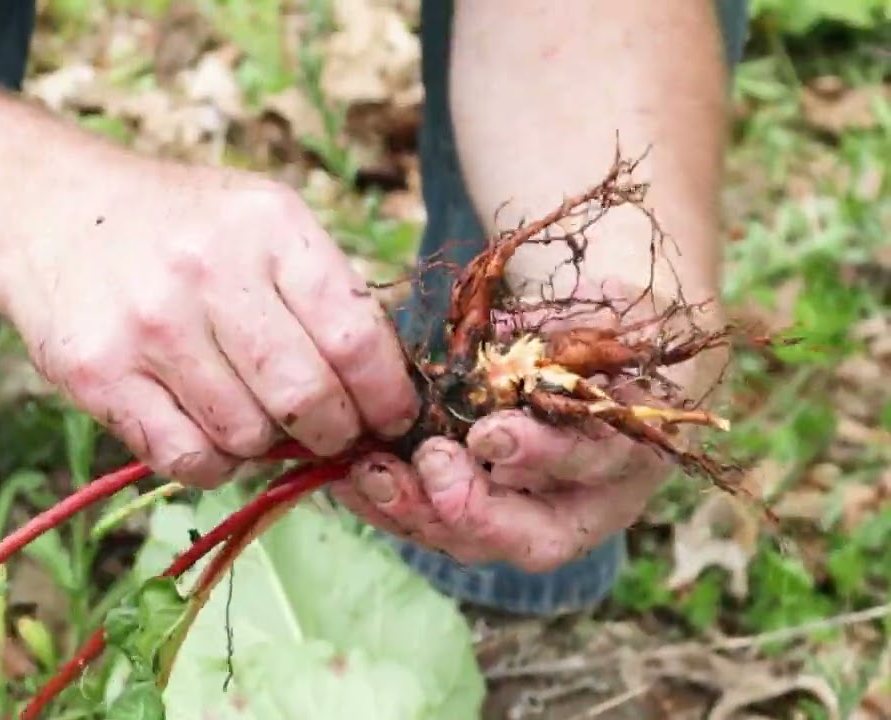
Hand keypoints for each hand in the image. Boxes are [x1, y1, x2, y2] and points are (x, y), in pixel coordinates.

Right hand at [0, 157, 418, 487]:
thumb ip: (321, 291)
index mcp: (268, 224)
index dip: (386, 394)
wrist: (51, 211)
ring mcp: (149, 324)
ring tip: (253, 411)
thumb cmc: (179, 227)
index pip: (355, 336)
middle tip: (329, 430)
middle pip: (307, 398)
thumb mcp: (259, 221)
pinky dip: (211, 462)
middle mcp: (209, 269)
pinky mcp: (100, 374)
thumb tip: (384, 389)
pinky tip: (206, 427)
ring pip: (247, 437)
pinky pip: (186, 458)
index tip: (390, 415)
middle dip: (333, 431)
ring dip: (264, 443)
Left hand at [331, 292, 721, 572]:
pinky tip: (347, 476)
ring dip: (414, 511)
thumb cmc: (593, 327)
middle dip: (469, 506)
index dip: (540, 453)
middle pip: (531, 537)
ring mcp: (527, 521)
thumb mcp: (587, 316)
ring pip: (472, 543)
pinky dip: (387, 503)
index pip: (591, 463)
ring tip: (369, 472)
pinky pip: (431, 525)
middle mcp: (584, 504)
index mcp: (630, 449)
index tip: (490, 434)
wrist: (588, 352)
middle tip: (427, 461)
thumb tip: (500, 333)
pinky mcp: (476, 519)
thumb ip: (553, 333)